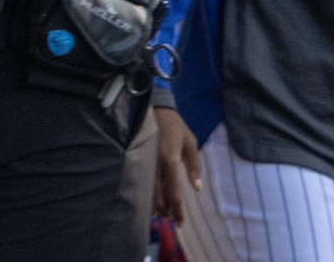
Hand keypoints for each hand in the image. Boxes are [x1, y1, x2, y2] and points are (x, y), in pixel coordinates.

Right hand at [151, 106, 201, 224]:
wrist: (154, 110)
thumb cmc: (176, 127)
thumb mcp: (191, 142)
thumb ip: (194, 166)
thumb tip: (197, 188)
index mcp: (170, 160)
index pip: (173, 191)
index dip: (177, 209)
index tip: (180, 223)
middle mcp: (154, 165)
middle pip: (158, 197)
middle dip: (165, 211)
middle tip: (171, 219)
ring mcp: (143, 164)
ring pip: (146, 194)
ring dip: (154, 207)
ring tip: (161, 214)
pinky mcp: (136, 162)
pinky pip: (140, 185)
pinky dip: (145, 197)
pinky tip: (149, 202)